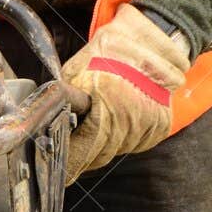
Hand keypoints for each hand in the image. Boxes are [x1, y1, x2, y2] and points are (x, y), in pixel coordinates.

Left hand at [62, 3, 189, 180]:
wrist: (154, 36)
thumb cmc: (110, 49)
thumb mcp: (77, 70)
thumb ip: (66, 102)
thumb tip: (49, 128)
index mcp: (109, 101)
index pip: (85, 148)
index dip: (71, 163)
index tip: (62, 174)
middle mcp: (133, 116)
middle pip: (101, 154)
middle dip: (85, 154)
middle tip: (72, 154)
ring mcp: (150, 122)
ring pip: (118, 150)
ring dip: (105, 145)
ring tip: (99, 125)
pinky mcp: (161, 125)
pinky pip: (135, 144)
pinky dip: (124, 138)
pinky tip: (118, 121)